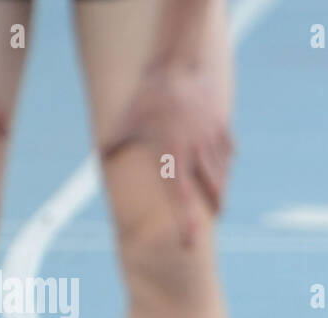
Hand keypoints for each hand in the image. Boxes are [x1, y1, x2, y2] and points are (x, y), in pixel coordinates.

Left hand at [102, 62, 231, 246]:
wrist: (179, 63)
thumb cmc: (150, 93)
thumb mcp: (126, 118)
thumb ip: (113, 141)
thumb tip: (100, 157)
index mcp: (174, 155)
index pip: (182, 197)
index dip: (188, 223)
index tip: (193, 244)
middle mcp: (197, 152)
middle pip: (214, 191)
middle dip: (216, 207)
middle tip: (214, 216)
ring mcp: (213, 140)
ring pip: (222, 174)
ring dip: (220, 188)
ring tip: (217, 195)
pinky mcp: (223, 128)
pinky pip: (227, 154)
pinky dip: (224, 163)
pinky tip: (221, 165)